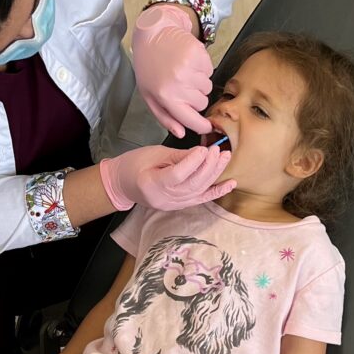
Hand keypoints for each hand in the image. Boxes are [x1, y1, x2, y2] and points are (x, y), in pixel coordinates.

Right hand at [99, 143, 233, 211]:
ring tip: (225, 158)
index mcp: (152, 184)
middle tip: (218, 150)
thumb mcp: (154, 154)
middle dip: (208, 166)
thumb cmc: (134, 165)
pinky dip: (216, 192)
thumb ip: (179, 156)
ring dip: (215, 174)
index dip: (193, 162)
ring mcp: (173, 205)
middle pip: (192, 184)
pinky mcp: (179, 205)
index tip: (204, 148)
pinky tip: (230, 184)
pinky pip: (201, 199)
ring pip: (199, 190)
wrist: (122, 183)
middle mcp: (164, 199)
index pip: (178, 175)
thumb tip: (202, 152)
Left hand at [131, 4, 214, 137]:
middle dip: (195, 97)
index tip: (207, 127)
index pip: (191, 120)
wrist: (153, 36)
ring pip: (208, 88)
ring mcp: (190, 69)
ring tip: (183, 72)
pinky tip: (188, 62)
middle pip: (202, 103)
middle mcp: (179, 84)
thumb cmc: (150, 67)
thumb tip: (182, 133)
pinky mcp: (199, 55)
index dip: (202, 126)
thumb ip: (165, 117)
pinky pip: (210, 71)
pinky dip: (202, 69)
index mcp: (166, 97)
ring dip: (198, 82)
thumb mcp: (150, 96)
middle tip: (182, 86)